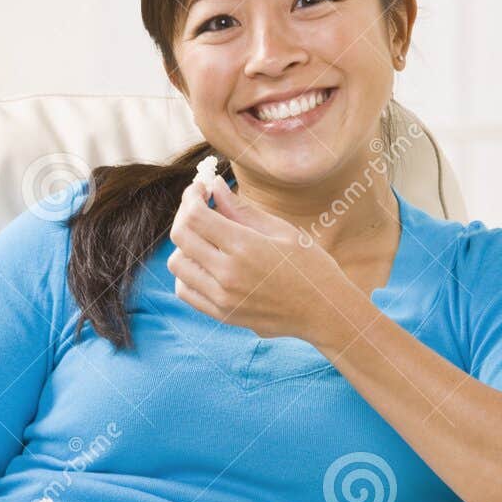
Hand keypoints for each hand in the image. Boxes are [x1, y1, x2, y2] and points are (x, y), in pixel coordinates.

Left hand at [166, 174, 357, 345]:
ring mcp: (221, 298)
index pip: (195, 216)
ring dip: (184, 244)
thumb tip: (214, 186)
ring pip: (177, 263)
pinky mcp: (221, 314)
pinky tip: (206, 262)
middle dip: (185, 213)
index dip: (192, 196)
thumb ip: (241, 209)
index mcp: (245, 248)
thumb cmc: (310, 265)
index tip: (201, 189)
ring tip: (206, 237)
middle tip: (199, 206)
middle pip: (180, 236)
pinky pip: (185, 290)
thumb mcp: (280, 230)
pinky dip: (187, 272)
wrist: (324, 311)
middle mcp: (227, 274)